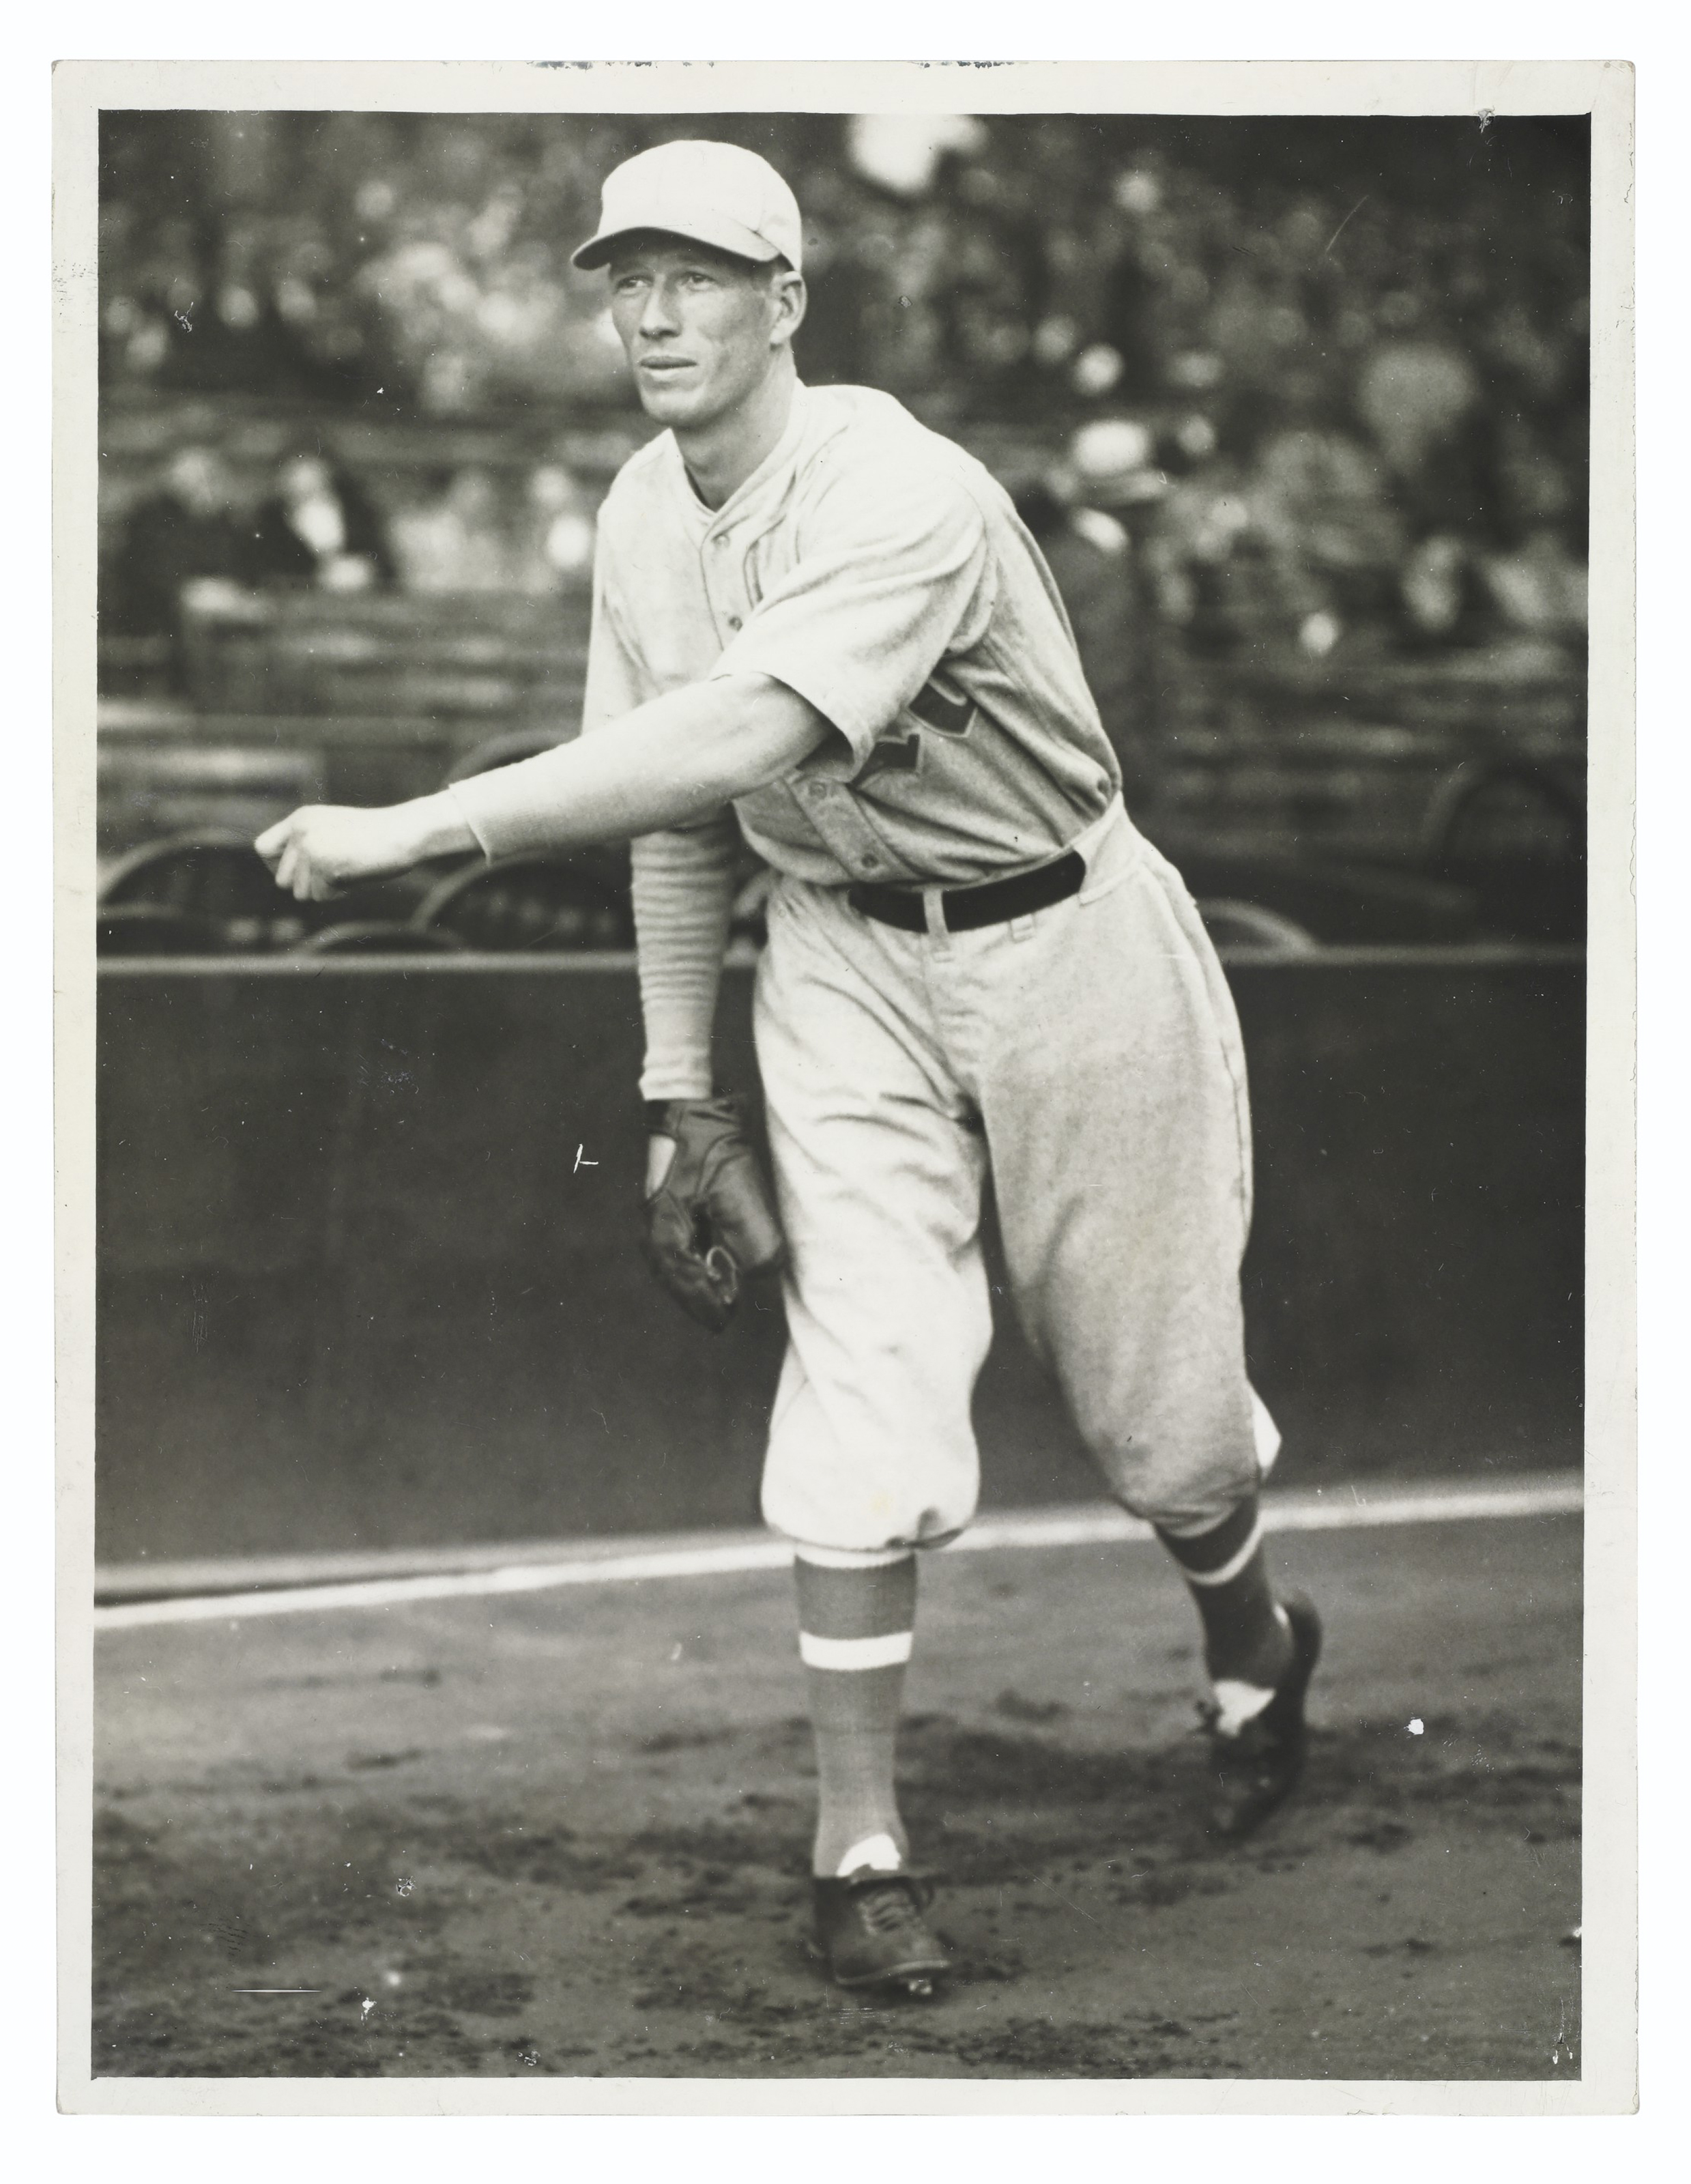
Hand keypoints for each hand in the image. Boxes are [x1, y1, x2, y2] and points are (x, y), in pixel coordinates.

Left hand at [255, 798, 470, 900]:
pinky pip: (322, 896)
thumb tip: (284, 880)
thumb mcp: (333, 832)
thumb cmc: (376, 836)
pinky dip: (339, 892)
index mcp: (300, 819)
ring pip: (301, 893)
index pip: (263, 849)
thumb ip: (308, 847)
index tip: (301, 870)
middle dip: (307, 885)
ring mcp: (311, 848)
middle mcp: (300, 832)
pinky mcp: (324, 865)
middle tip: (333, 873)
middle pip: (282, 880)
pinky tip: (356, 874)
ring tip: (347, 869)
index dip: (278, 866)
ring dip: (324, 890)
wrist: (404, 831)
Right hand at [640, 1097, 785, 1332]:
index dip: (709, 1303)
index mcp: (666, 1233)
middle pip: (675, 1279)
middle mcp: (653, 1230)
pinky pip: (674, 1248)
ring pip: (671, 1266)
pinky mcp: (662, 1206)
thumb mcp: (738, 1192)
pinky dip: (689, 1263)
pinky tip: (704, 1265)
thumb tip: (759, 1273)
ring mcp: (654, 1218)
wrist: (688, 1109)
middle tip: (723, 1317)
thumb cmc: (711, 1149)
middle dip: (699, 1298)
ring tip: (716, 1297)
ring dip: (693, 1283)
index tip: (727, 1318)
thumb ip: (752, 1237)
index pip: (688, 1282)